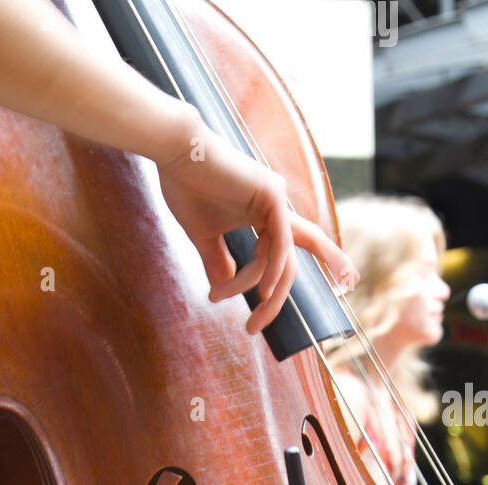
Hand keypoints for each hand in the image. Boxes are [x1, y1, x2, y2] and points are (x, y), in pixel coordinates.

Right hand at [155, 125, 356, 333]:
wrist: (175, 153)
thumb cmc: (186, 187)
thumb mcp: (203, 236)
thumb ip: (217, 261)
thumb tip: (221, 289)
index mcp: (266, 214)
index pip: (293, 249)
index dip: (312, 269)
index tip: (298, 300)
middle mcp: (277, 207)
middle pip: (290, 264)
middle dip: (279, 299)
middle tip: (255, 329)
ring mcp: (277, 199)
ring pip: (279, 261)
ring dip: (250, 286)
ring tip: (218, 297)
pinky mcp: (270, 194)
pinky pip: (277, 244)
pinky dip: (270, 270)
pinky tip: (261, 292)